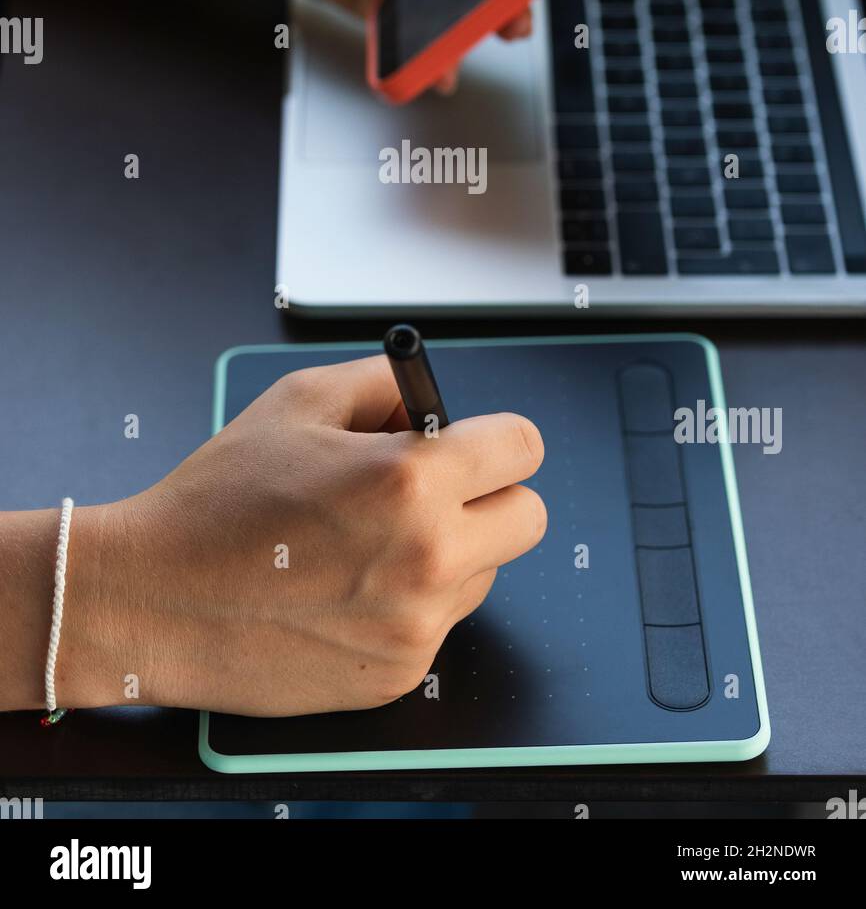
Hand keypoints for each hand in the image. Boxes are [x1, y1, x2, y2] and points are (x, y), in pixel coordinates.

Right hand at [57, 356, 545, 715]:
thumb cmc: (217, 500)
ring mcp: (417, 625)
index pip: (523, 448)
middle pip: (527, 517)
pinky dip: (411, 603)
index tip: (472, 444)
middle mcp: (428, 556)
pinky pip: (440, 623)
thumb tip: (430, 397)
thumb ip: (384, 383)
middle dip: (488, 495)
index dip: (494, 438)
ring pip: (485, 572)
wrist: (154, 601)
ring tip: (367, 543)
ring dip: (450, 552)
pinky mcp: (398, 674)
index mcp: (410, 480)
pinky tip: (347, 589)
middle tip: (431, 491)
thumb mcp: (298, 402)